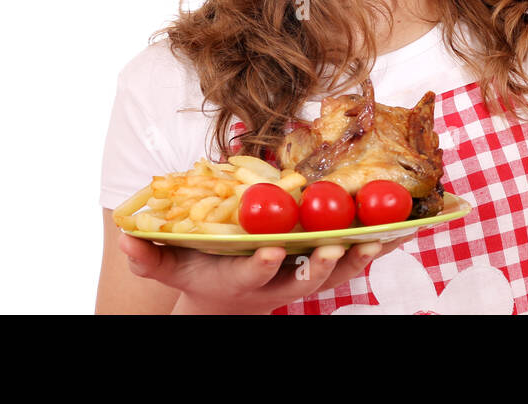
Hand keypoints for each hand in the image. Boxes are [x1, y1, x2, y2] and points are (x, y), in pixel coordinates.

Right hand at [118, 231, 416, 314]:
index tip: (272, 249)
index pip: (254, 273)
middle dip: (321, 263)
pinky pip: (355, 257)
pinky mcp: (325, 267)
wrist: (229, 298)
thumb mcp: (171, 268)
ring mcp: (305, 277)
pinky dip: (376, 245)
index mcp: (242, 279)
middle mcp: (279, 283)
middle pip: (305, 277)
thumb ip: (151, 256)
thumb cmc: (199, 274)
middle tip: (335, 244)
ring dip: (359, 255)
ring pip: (337, 271)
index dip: (264, 263)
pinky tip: (401, 229)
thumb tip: (127, 238)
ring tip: (379, 237)